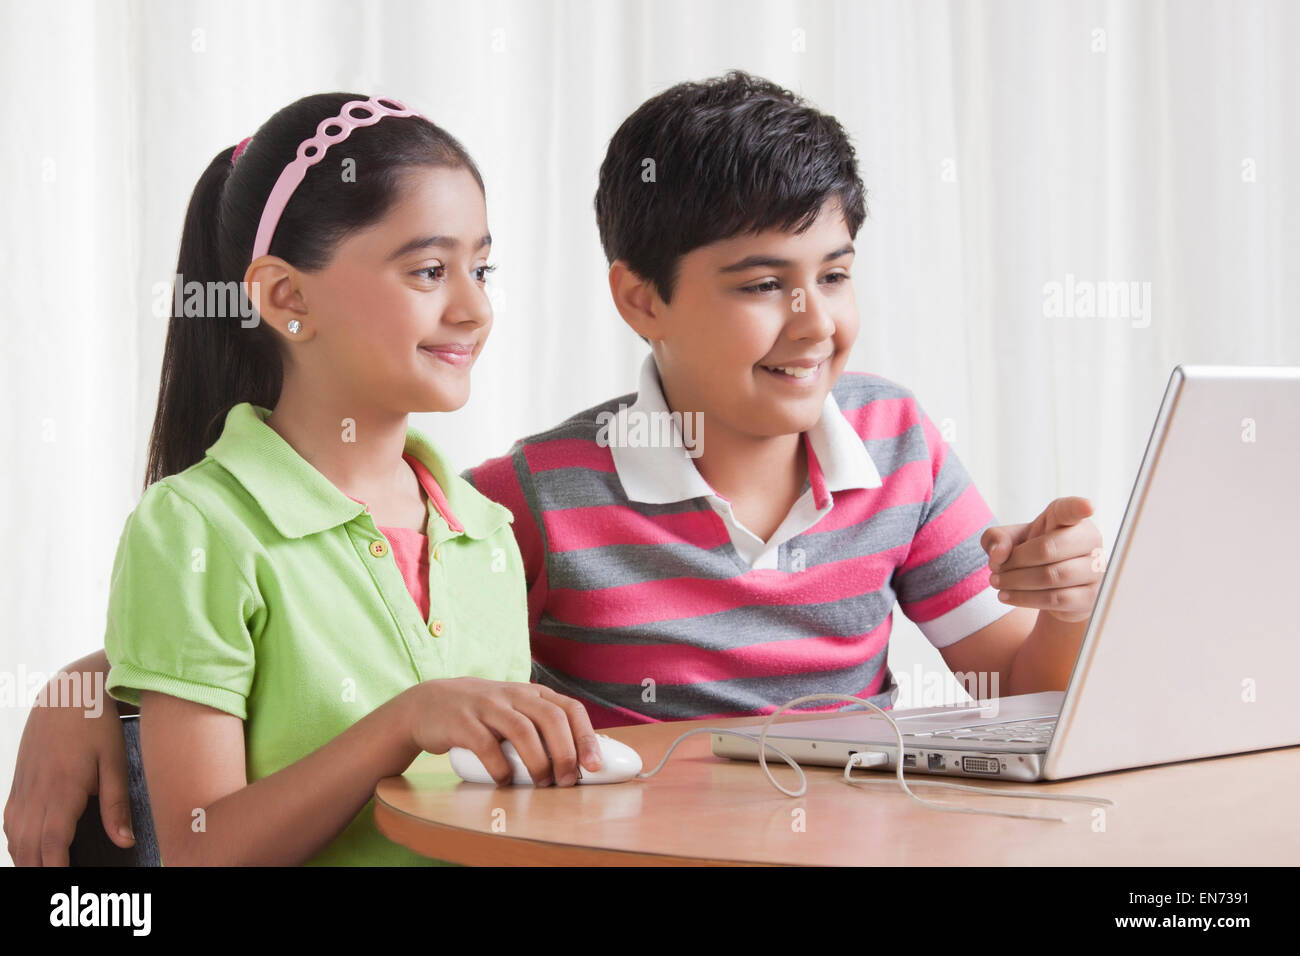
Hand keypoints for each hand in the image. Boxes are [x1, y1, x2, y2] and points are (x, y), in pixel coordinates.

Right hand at [4, 667, 133, 865]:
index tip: (63, 884)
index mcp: (62, 789)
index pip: (52, 843)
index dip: (55, 869)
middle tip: (56, 886)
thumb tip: (124, 842)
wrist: (68, 691)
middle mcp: (36, 792)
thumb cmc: (97, 724)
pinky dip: (15, 840)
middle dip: (39, 870)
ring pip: (14, 836)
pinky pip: (10, 819)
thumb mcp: (115, 761)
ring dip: (25, 859)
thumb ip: (117, 805)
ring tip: (42, 873)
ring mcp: (23, 786)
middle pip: (29, 846)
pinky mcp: (19, 780)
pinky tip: (27, 850)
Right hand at [403, 678, 602, 786]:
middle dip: (566, 753)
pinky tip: (505, 780)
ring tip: (542, 783)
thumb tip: (579, 764)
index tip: (596, 766)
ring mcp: (487, 705)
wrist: (427, 705)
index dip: (586, 737)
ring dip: (537, 761)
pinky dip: (500, 767)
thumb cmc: (483, 715)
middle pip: (551, 718)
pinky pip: (486, 745)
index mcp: (532, 693)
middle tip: (568, 781)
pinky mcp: (462, 721)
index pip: (570, 709)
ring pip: (522, 730)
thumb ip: (542, 729)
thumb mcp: (515, 712)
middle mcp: (513, 694)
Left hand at [980, 496, 1103, 623]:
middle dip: (1015, 561)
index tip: (1086, 507)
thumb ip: (996, 538)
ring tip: (997, 583)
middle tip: (995, 569)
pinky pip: (1056, 599)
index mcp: (1070, 519)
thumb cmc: (1032, 553)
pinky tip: (1007, 596)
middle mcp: (1089, 540)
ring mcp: (1095, 570)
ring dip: (1016, 581)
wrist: (1050, 587)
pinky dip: (1025, 599)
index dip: (1079, 507)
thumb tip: (998, 554)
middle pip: (1049, 549)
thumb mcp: (1009, 540)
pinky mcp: (1090, 597)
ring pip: (1052, 576)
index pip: (1074, 510)